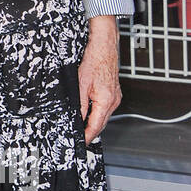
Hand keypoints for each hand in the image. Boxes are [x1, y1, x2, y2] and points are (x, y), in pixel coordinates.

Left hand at [78, 16, 121, 143]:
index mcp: (106, 101)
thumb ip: (79, 105)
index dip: (86, 136)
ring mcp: (115, 98)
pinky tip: (89, 114)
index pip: (95, 126)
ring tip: (82, 129)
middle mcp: (113, 101)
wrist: (104, 47)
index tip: (80, 143)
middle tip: (79, 139)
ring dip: (93, 123)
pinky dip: (97, 114)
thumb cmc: (93, 61)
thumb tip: (75, 119)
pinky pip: (105, 109)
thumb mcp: (80, 85)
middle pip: (101, 124)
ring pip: (103, 117)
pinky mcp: (114, 94)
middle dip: (90, 132)